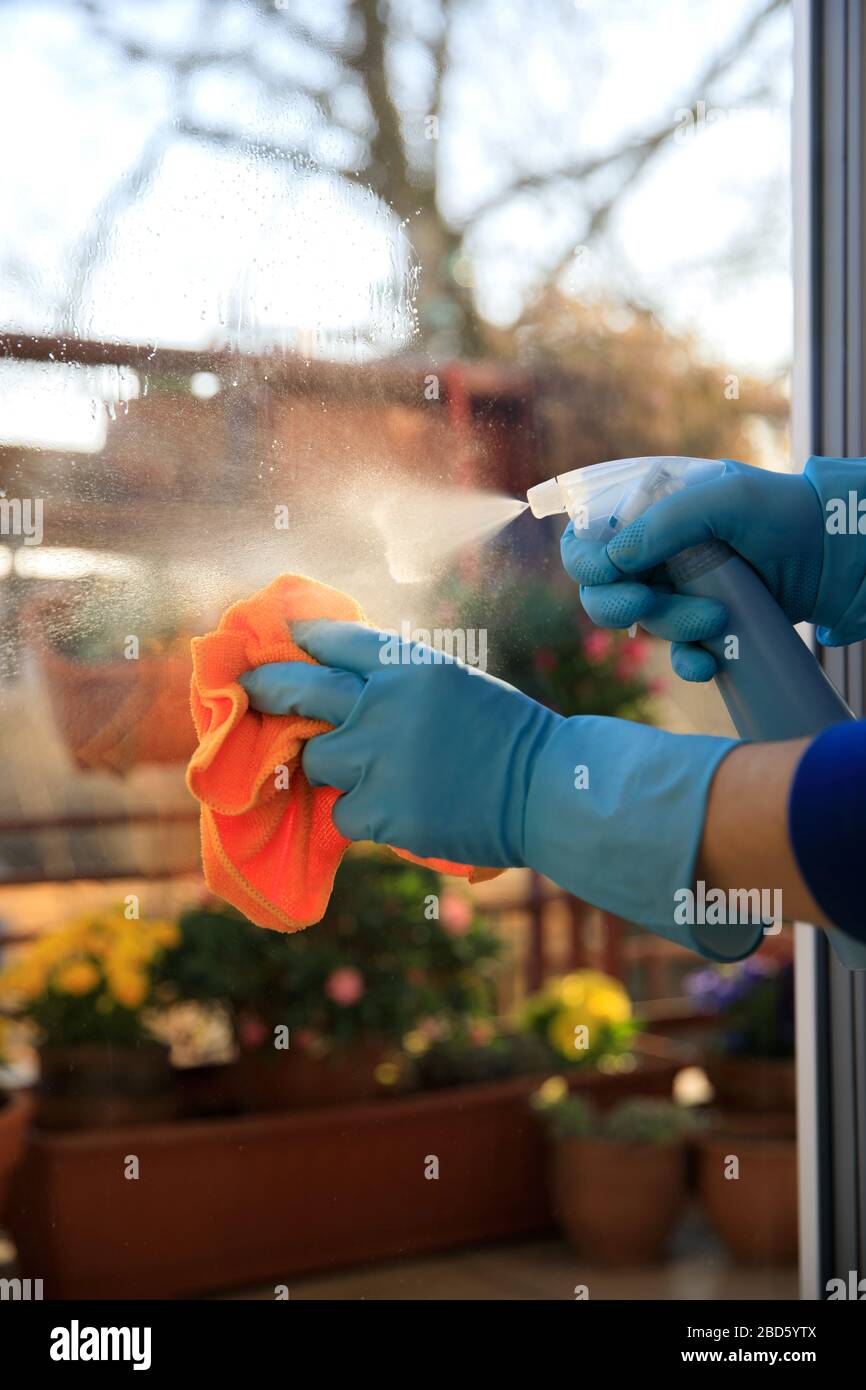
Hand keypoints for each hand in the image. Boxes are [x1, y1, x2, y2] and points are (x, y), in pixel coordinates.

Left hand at [242, 620, 751, 958]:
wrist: (549, 790)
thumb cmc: (511, 737)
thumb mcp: (457, 684)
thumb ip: (402, 683)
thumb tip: (347, 688)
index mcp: (410, 666)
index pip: (336, 640)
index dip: (303, 637)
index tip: (283, 636)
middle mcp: (385, 704)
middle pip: (299, 688)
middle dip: (267, 688)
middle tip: (249, 688)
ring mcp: (379, 758)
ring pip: (320, 762)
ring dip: (340, 771)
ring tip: (381, 778)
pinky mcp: (383, 811)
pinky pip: (344, 814)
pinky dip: (364, 818)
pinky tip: (402, 814)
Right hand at [560, 456, 865, 681]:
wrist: (832, 556)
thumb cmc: (780, 512)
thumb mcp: (724, 499)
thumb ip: (665, 523)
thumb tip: (611, 562)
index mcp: (647, 512)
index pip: (585, 538)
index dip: (584, 561)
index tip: (607, 573)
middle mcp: (653, 553)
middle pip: (600, 590)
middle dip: (618, 603)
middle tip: (645, 602)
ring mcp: (676, 592)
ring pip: (643, 625)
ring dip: (672, 626)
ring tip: (717, 616)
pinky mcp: (701, 626)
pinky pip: (677, 654)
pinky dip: (688, 662)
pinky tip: (710, 660)